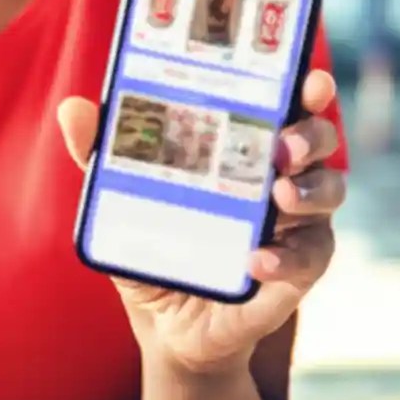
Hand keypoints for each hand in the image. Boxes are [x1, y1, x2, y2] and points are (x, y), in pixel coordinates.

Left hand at [57, 70, 345, 373]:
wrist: (166, 322)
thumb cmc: (154, 242)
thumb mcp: (123, 197)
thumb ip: (100, 154)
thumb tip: (71, 108)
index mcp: (245, 146)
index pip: (283, 104)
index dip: (303, 87)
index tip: (306, 76)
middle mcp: (280, 176)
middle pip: (316, 141)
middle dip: (311, 134)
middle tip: (283, 142)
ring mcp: (295, 223)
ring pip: (328, 192)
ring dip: (310, 189)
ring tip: (279, 194)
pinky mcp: (296, 271)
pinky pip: (308, 258)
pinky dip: (285, 257)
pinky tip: (257, 259)